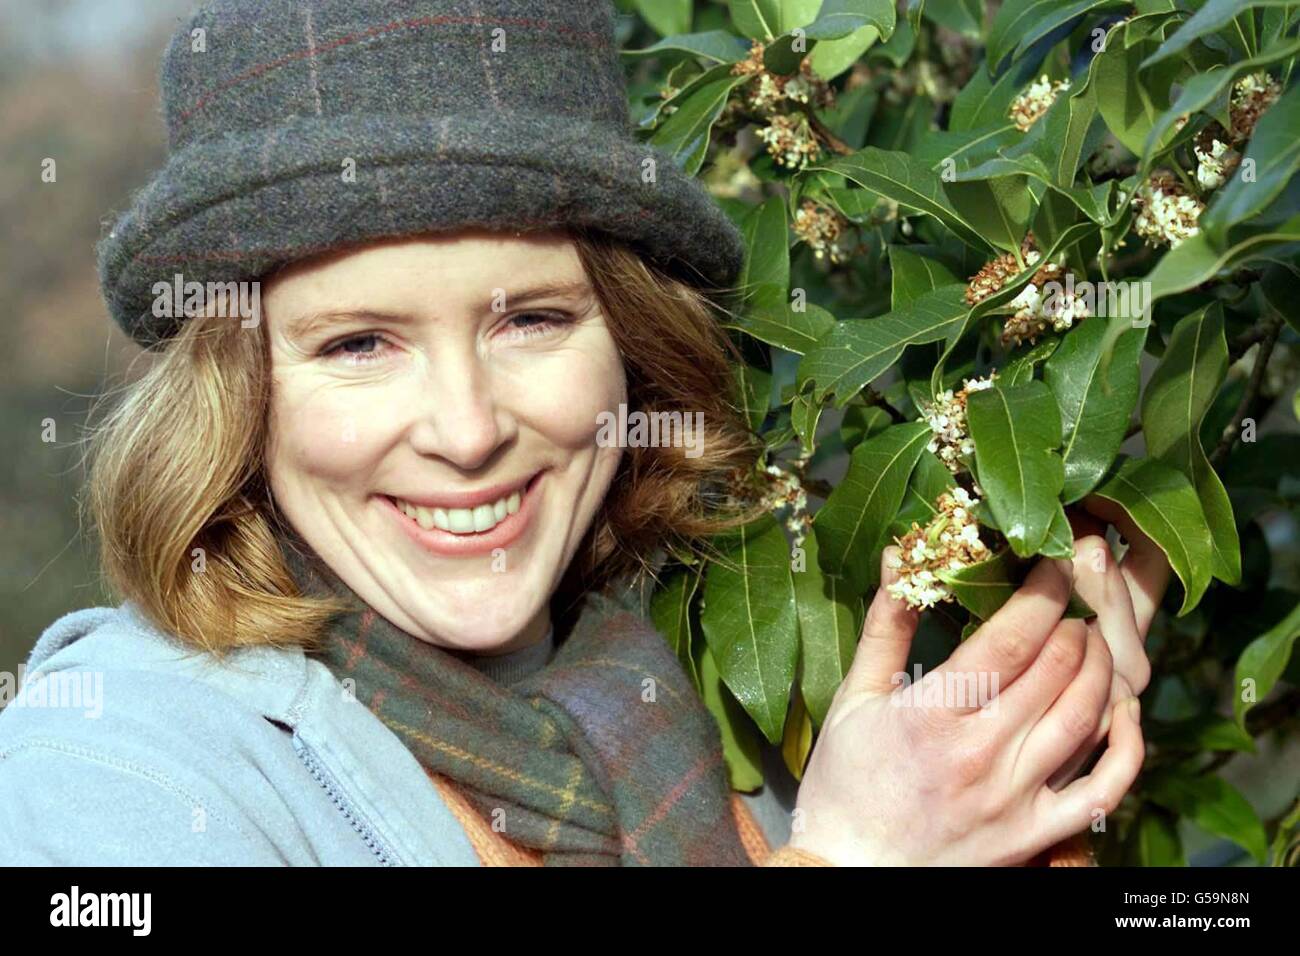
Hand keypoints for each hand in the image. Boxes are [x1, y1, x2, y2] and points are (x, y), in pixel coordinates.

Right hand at [787, 529, 1164, 865]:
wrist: (850, 871)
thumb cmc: (846, 782)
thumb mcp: (855, 696)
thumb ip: (887, 624)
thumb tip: (900, 554)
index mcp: (935, 714)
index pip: (1013, 637)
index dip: (1043, 590)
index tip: (1051, 561)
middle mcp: (983, 753)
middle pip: (1059, 668)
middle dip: (1075, 620)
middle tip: (1071, 597)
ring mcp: (1017, 797)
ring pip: (1087, 716)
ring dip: (1100, 666)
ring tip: (1090, 638)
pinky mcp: (1037, 833)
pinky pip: (1105, 788)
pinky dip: (1127, 745)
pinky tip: (1124, 709)